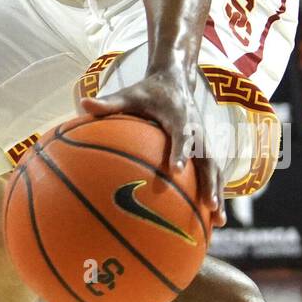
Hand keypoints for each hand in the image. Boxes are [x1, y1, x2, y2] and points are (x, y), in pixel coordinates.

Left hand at [79, 63, 224, 225]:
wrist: (175, 80)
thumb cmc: (147, 91)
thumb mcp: (129, 94)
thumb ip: (109, 103)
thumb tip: (83, 104)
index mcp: (179, 116)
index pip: (182, 135)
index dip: (181, 152)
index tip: (176, 171)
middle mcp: (196, 130)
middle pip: (207, 158)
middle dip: (209, 182)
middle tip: (209, 205)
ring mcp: (203, 140)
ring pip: (214, 169)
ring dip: (218, 193)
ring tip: (219, 222)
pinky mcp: (205, 148)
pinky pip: (212, 172)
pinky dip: (215, 191)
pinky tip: (212, 219)